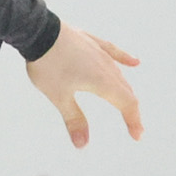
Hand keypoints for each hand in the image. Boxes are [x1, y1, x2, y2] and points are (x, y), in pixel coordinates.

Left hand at [26, 23, 142, 147]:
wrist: (37, 30)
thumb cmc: (47, 64)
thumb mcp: (59, 96)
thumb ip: (74, 119)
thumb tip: (83, 145)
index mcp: (103, 82)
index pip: (126, 104)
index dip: (134, 120)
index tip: (137, 135)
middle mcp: (106, 67)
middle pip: (125, 90)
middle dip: (130, 109)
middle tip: (133, 125)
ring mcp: (99, 52)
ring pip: (119, 73)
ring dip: (125, 89)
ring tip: (127, 101)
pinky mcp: (90, 41)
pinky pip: (112, 52)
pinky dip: (124, 59)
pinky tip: (134, 62)